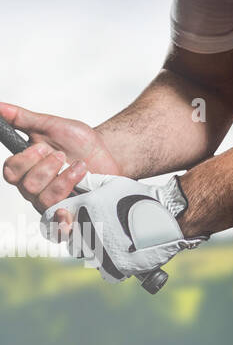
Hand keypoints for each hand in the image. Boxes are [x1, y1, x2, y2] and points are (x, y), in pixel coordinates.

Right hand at [0, 102, 122, 213]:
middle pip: (27, 186)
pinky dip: (61, 221)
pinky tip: (69, 208)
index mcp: (26, 169)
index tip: (43, 147)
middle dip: (47, 168)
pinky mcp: (69, 212)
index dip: (26, 160)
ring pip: (44, 199)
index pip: (10, 171)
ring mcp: (50, 203)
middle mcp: (33, 189)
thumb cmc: (79, 142)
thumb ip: (24, 119)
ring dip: (64, 180)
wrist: (110, 154)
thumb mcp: (53, 126)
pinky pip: (58, 226)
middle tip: (62, 155)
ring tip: (80, 166)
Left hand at [42, 172, 208, 283]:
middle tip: (106, 227)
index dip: (59, 218)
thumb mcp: (114, 183)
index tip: (70, 218)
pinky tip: (124, 252)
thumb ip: (89, 183)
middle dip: (81, 234)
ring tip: (118, 238)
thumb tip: (72, 181)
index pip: (50, 219)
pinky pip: (103, 269)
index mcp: (84, 208)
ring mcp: (99, 251)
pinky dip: (112, 264)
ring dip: (96, 249)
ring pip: (85, 255)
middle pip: (69, 238)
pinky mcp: (113, 266)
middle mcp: (87, 230)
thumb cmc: (142, 196)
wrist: (172, 214)